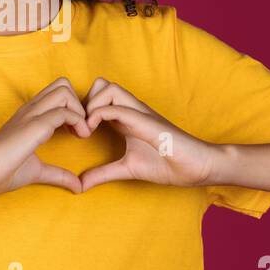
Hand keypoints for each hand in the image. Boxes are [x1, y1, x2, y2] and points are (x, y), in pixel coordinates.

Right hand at [0, 77, 91, 197]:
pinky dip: (78, 122)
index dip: (73, 108)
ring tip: (81, 133)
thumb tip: (78, 186)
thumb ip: (58, 174)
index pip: (57, 92)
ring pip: (65, 91)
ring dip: (80, 110)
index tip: (76, 131)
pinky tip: (79, 138)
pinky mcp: (34, 126)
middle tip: (80, 128)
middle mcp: (30, 109)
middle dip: (79, 103)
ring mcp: (31, 115)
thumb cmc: (0, 172)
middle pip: (63, 84)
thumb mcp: (37, 171)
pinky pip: (64, 111)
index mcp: (29, 115)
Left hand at [79, 78, 217, 192]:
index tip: (72, 131)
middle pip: (100, 84)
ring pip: (107, 88)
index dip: (80, 109)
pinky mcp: (145, 120)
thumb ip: (103, 173)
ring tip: (85, 130)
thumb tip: (80, 184)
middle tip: (77, 127)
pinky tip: (91, 132)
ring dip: (90, 105)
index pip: (98, 96)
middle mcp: (130, 110)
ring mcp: (138, 112)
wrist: (197, 166)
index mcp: (125, 118)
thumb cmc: (168, 164)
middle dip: (83, 101)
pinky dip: (97, 115)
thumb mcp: (127, 169)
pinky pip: (116, 107)